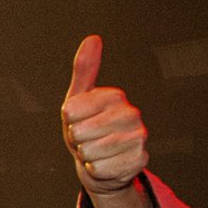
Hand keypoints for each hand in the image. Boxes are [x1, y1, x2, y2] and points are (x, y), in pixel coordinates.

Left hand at [60, 35, 146, 194]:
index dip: (68, 120)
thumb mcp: (78, 99)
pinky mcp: (140, 160)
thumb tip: (93, 38)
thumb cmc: (86, 128)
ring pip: (90, 151)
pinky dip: (96, 169)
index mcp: (114, 96)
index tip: (77, 120)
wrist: (100, 163)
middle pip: (80, 132)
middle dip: (77, 139)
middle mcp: (131, 114)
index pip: (70, 110)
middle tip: (87, 138)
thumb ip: (84, 70)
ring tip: (95, 150)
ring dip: (86, 155)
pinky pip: (101, 168)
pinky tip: (104, 164)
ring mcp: (138, 138)